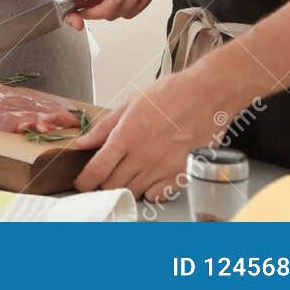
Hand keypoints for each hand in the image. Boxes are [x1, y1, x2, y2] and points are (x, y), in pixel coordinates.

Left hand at [72, 64, 239, 201]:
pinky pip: (157, 196)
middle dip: (103, 183)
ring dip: (125, 187)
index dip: (84, 181)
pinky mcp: (181, 175)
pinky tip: (149, 177)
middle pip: (112, 185)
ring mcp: (163, 168)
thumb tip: (84, 142)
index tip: (81, 182)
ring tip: (127, 173)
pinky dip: (149, 191)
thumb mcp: (131, 102)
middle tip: (104, 175)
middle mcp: (144, 155)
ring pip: (133, 192)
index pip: (97, 169)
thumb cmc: (172, 94)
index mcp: (127, 135)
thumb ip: (105, 126)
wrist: (208, 96)